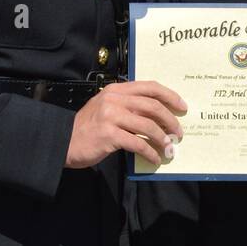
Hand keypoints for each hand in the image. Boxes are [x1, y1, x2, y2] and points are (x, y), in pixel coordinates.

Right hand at [65, 80, 186, 168]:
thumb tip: (158, 117)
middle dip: (170, 120)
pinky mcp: (109, 135)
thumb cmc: (89, 127)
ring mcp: (111, 116)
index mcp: (117, 90)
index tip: (182, 107)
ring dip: (163, 139)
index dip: (170, 96)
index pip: (150, 87)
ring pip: (148, 126)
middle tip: (178, 133)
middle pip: (152, 106)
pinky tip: (155, 159)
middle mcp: (114, 99)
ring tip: (169, 148)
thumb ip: (128, 106)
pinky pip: (138, 144)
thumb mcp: (107, 108)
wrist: (64, 141)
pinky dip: (150, 153)